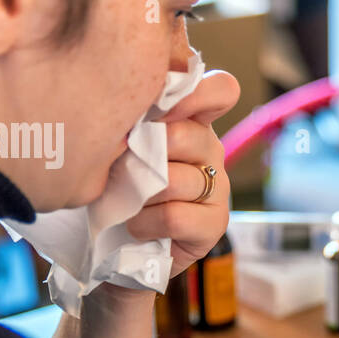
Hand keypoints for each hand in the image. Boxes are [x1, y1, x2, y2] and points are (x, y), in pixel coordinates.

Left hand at [125, 69, 239, 276]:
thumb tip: (122, 99)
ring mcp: (218, 188)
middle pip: (191, 135)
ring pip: (176, 179)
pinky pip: (175, 216)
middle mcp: (211, 151)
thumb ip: (134, 119)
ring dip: (140, 193)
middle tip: (122, 166)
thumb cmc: (116, 187)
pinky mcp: (215, 224)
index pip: (221, 90)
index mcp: (193, 122)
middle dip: (147, 152)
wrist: (117, 247)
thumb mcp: (119, 145)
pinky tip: (137, 226)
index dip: (193, 93)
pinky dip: (146, 223)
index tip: (154, 107)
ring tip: (127, 201)